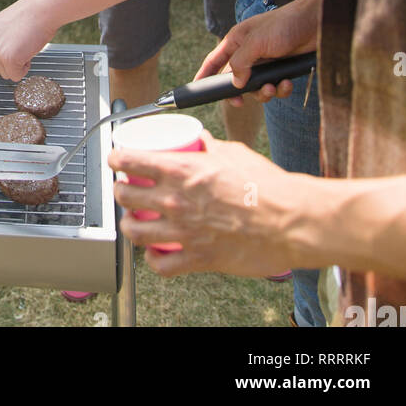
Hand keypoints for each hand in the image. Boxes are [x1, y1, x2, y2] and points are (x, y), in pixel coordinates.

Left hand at [0, 0, 56, 80]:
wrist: (42, 9)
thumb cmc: (30, 16)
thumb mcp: (5, 26)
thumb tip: (1, 60)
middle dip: (6, 65)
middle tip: (19, 48)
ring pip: (5, 73)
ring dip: (18, 65)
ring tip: (25, 45)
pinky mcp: (9, 57)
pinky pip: (16, 75)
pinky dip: (24, 68)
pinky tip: (29, 52)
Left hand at [108, 132, 314, 276]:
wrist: (291, 221)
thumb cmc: (268, 186)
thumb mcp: (234, 153)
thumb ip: (211, 147)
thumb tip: (201, 140)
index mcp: (182, 170)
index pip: (131, 161)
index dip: (116, 158)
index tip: (114, 158)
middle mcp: (176, 200)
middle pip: (125, 196)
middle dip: (120, 192)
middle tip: (125, 190)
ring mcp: (184, 231)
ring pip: (135, 232)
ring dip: (130, 226)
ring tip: (133, 223)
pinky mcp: (198, 258)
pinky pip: (161, 265)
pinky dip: (153, 261)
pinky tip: (155, 253)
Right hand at [194, 0, 320, 105]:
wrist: (316, 23)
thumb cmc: (284, 24)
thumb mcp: (257, 42)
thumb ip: (241, 62)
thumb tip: (235, 83)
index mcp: (237, 41)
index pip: (215, 61)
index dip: (204, 74)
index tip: (196, 88)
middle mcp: (249, 52)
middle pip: (236, 80)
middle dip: (241, 91)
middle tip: (242, 102)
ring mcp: (266, 62)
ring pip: (256, 87)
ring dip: (264, 92)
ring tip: (273, 86)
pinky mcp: (281, 69)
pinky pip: (275, 87)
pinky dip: (281, 89)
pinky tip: (287, 82)